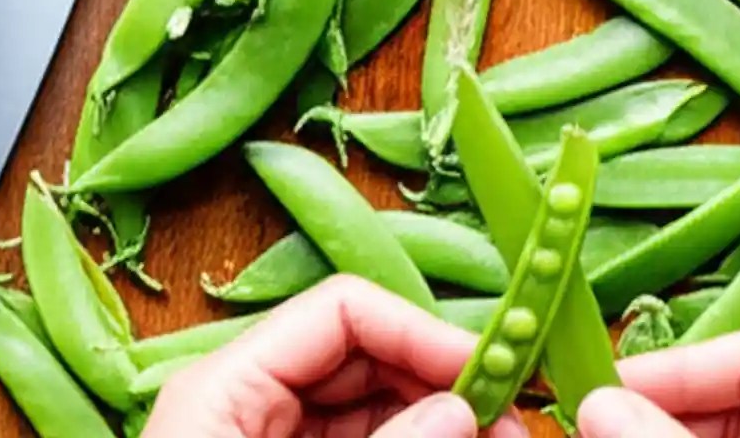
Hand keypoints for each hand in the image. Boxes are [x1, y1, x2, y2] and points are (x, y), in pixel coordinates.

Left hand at [144, 275, 527, 437]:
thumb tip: (460, 411)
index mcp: (228, 386)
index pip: (341, 313)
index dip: (421, 331)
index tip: (490, 376)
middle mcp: (249, 401)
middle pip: (365, 357)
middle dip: (443, 383)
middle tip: (512, 429)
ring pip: (374, 405)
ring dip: (440, 422)